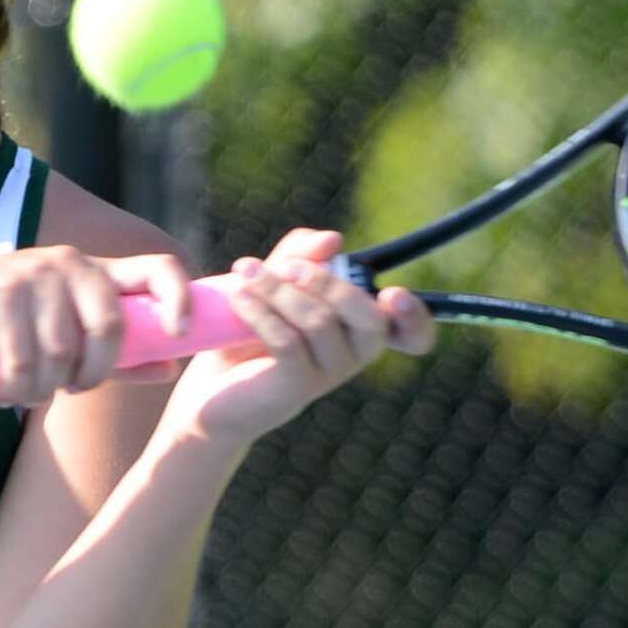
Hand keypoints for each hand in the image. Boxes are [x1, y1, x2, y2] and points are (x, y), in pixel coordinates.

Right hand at [0, 242, 204, 409]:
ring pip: (61, 353)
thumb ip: (121, 352)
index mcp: (101, 271)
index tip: (181, 333)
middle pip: (109, 328)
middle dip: (93, 374)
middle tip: (72, 387)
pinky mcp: (2, 294)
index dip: (179, 298)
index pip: (158, 268)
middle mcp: (74, 264)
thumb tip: (172, 369)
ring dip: (44, 389)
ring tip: (28, 392)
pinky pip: (23, 360)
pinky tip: (8, 393)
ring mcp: (37, 275)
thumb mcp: (71, 328)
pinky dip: (17, 389)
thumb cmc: (18, 317)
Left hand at [158, 230, 434, 446]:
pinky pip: (287, 341)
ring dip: (279, 289)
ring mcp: (329, 374)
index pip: (413, 332)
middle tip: (286, 267)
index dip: (416, 317)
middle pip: (369, 318)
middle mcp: (355, 354)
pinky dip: (261, 311)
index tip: (394, 294)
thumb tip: (334, 240)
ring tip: (245, 272)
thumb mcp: (275, 283)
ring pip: (319, 322)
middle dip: (329, 282)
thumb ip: (301, 255)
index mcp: (361, 326)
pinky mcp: (296, 387)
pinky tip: (238, 296)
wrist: (211, 387)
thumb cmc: (250, 332)